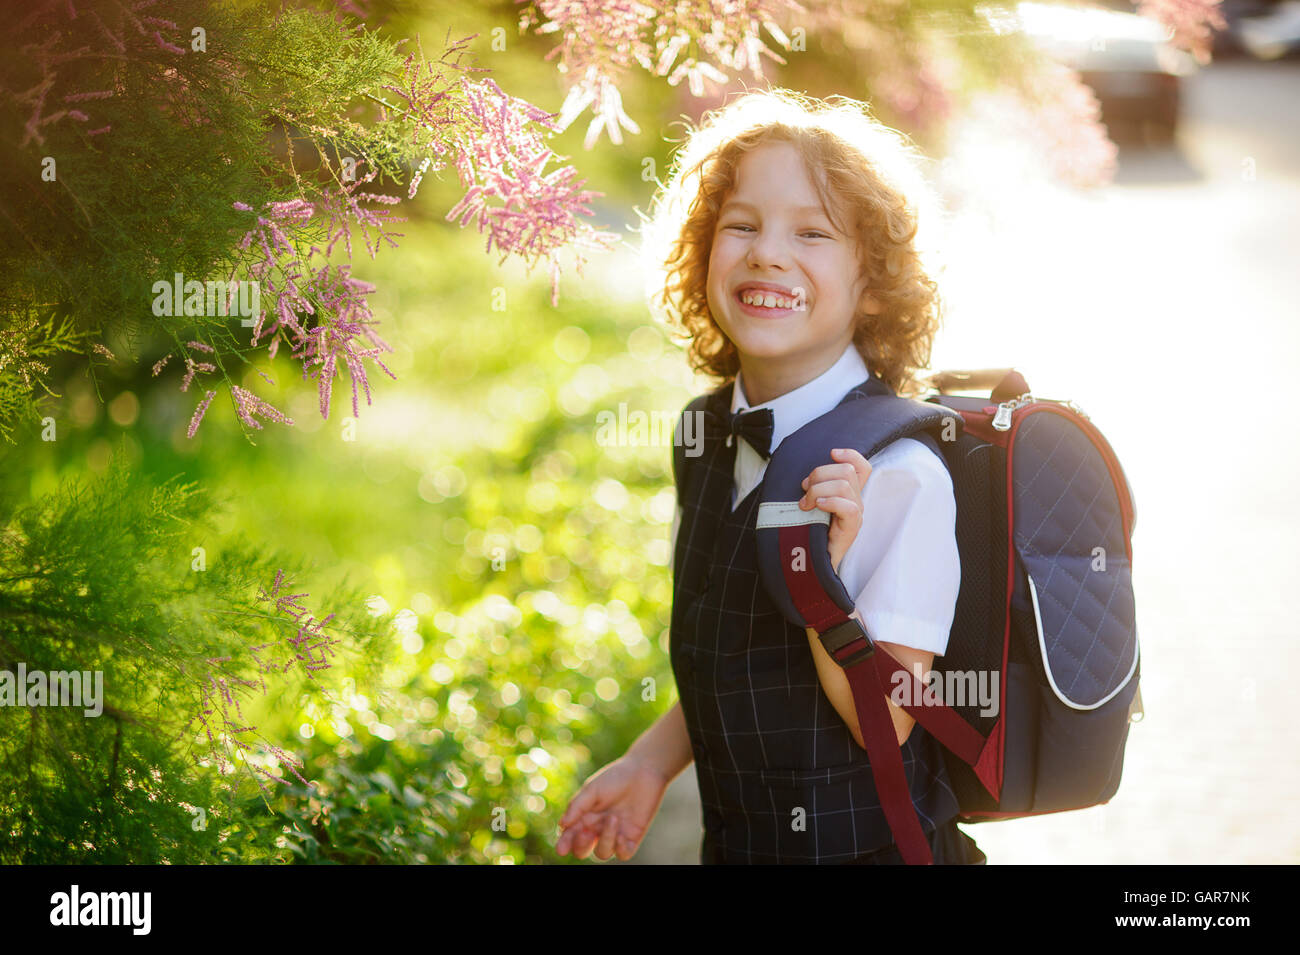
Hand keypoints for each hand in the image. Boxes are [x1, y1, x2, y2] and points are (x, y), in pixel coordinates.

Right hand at [555, 755, 669, 861]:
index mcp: (584, 817)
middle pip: (582, 850)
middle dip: (581, 846)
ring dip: (606, 840)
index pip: (570, 836)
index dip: (564, 844)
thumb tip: (562, 825)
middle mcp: (597, 829)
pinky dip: (621, 849)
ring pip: (603, 853)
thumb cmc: (615, 778)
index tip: (561, 849)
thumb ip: (577, 806)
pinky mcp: (632, 838)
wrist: (643, 771)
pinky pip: (624, 854)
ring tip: (613, 818)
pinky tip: (622, 835)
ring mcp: (615, 835)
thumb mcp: (592, 789)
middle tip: (586, 833)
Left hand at [799, 447, 871, 573]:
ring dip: (818, 490)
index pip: (862, 467)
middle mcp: (856, 501)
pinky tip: (816, 508)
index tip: (831, 453)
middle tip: (804, 491)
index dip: (850, 454)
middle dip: (819, 475)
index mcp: (849, 493)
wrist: (812, 563)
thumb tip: (806, 479)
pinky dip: (829, 502)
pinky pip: (848, 507)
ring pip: (844, 485)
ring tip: (805, 504)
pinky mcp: (852, 528)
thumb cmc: (809, 531)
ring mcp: (856, 514)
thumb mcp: (812, 504)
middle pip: (846, 471)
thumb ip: (815, 489)